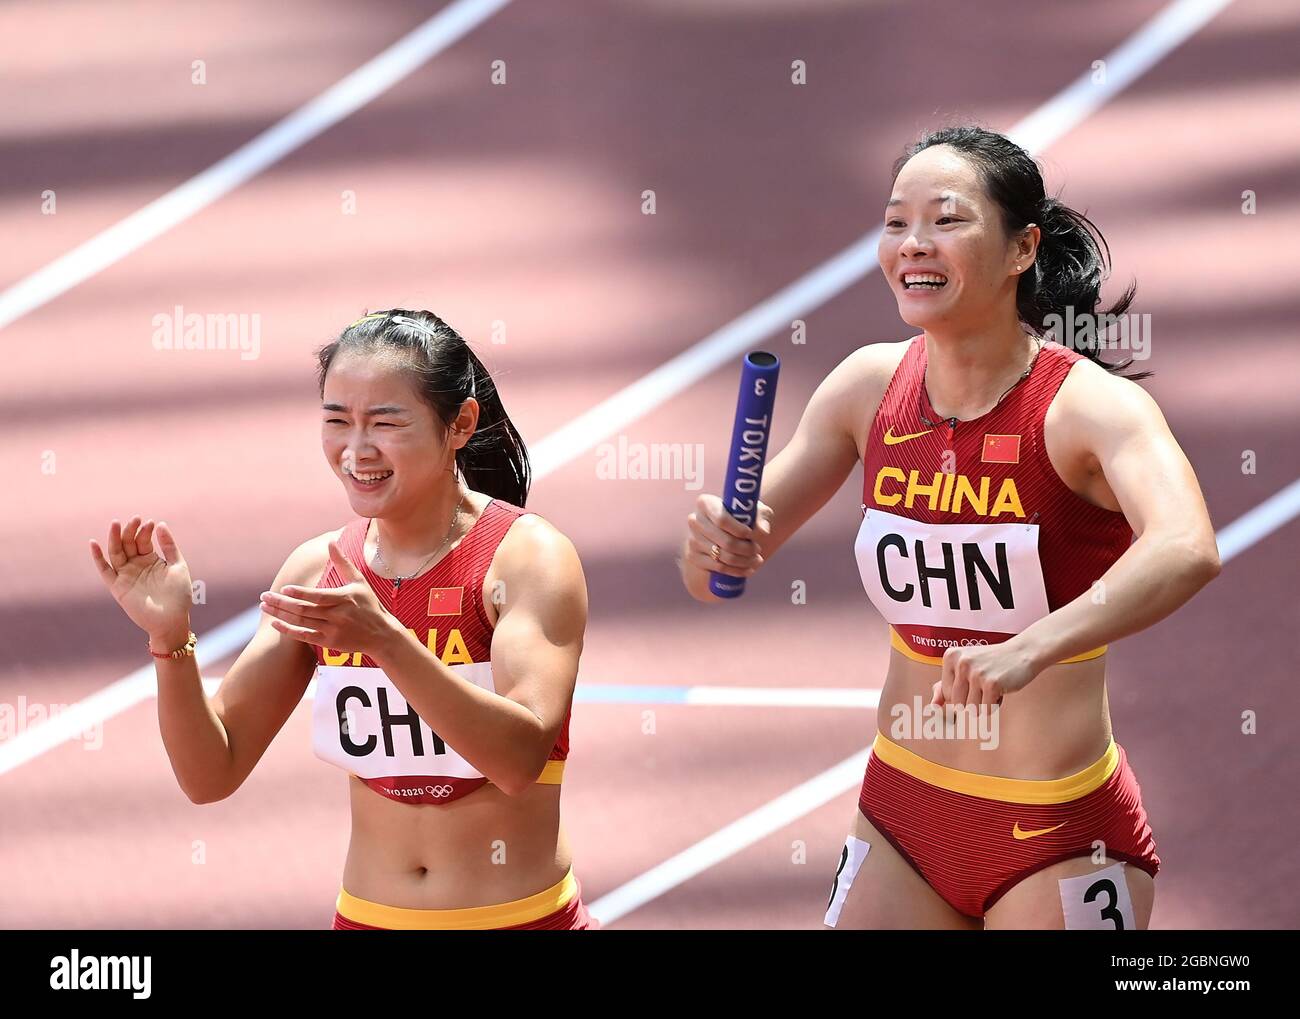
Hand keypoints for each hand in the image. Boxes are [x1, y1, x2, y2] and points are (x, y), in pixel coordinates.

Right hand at [90, 517, 192, 643]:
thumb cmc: (179, 595)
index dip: (146, 530)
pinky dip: (98, 558)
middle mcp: (136, 565)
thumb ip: (169, 546)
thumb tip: (160, 523)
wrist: (172, 620)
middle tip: (136, 518)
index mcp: (151, 559)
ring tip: (116, 523)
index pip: (143, 540)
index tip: (152, 522)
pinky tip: (94, 543)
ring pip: (115, 552)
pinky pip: (105, 570)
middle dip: (130, 530)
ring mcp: (126, 575)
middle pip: (128, 543)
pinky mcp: (117, 586)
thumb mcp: (178, 566)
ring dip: (114, 537)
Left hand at [258, 540, 396, 657]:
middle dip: (281, 603)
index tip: (284, 588)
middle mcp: (338, 615)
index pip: (318, 596)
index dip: (300, 594)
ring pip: (301, 622)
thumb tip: (331, 541)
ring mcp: (332, 630)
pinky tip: (276, 623)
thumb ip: (342, 562)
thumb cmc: (369, 605)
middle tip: (264, 596)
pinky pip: (305, 636)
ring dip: (280, 614)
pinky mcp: (329, 642)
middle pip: (304, 609)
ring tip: (265, 606)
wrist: (381, 635)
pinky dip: (289, 630)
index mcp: (344, 599)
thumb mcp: (359, 581)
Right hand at [682, 493, 772, 578]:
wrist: (719, 530)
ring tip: (756, 559)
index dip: (739, 530)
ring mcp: (692, 540)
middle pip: (725, 541)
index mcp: (705, 503)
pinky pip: (718, 567)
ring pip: (723, 556)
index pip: (722, 520)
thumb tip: (764, 530)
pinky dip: (736, 571)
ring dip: (744, 561)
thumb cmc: (739, 515)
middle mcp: (695, 520)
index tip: (751, 534)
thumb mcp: (751, 510)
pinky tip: (748, 569)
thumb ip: (760, 515)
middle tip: (757, 549)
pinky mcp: (693, 557)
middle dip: (746, 549)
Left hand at [930, 639, 1041, 707]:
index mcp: (950, 656)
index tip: (974, 680)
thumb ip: (946, 686)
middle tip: (985, 683)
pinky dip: (995, 705)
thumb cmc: (992, 663)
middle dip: (973, 701)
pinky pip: (986, 711)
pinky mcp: (992, 683)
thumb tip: (933, 706)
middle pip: (957, 704)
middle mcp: (961, 662)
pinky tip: (1001, 689)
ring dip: (984, 704)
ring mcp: (976, 672)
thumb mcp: (965, 668)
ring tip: (992, 685)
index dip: (963, 694)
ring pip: (971, 710)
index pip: (946, 694)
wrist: (1023, 652)